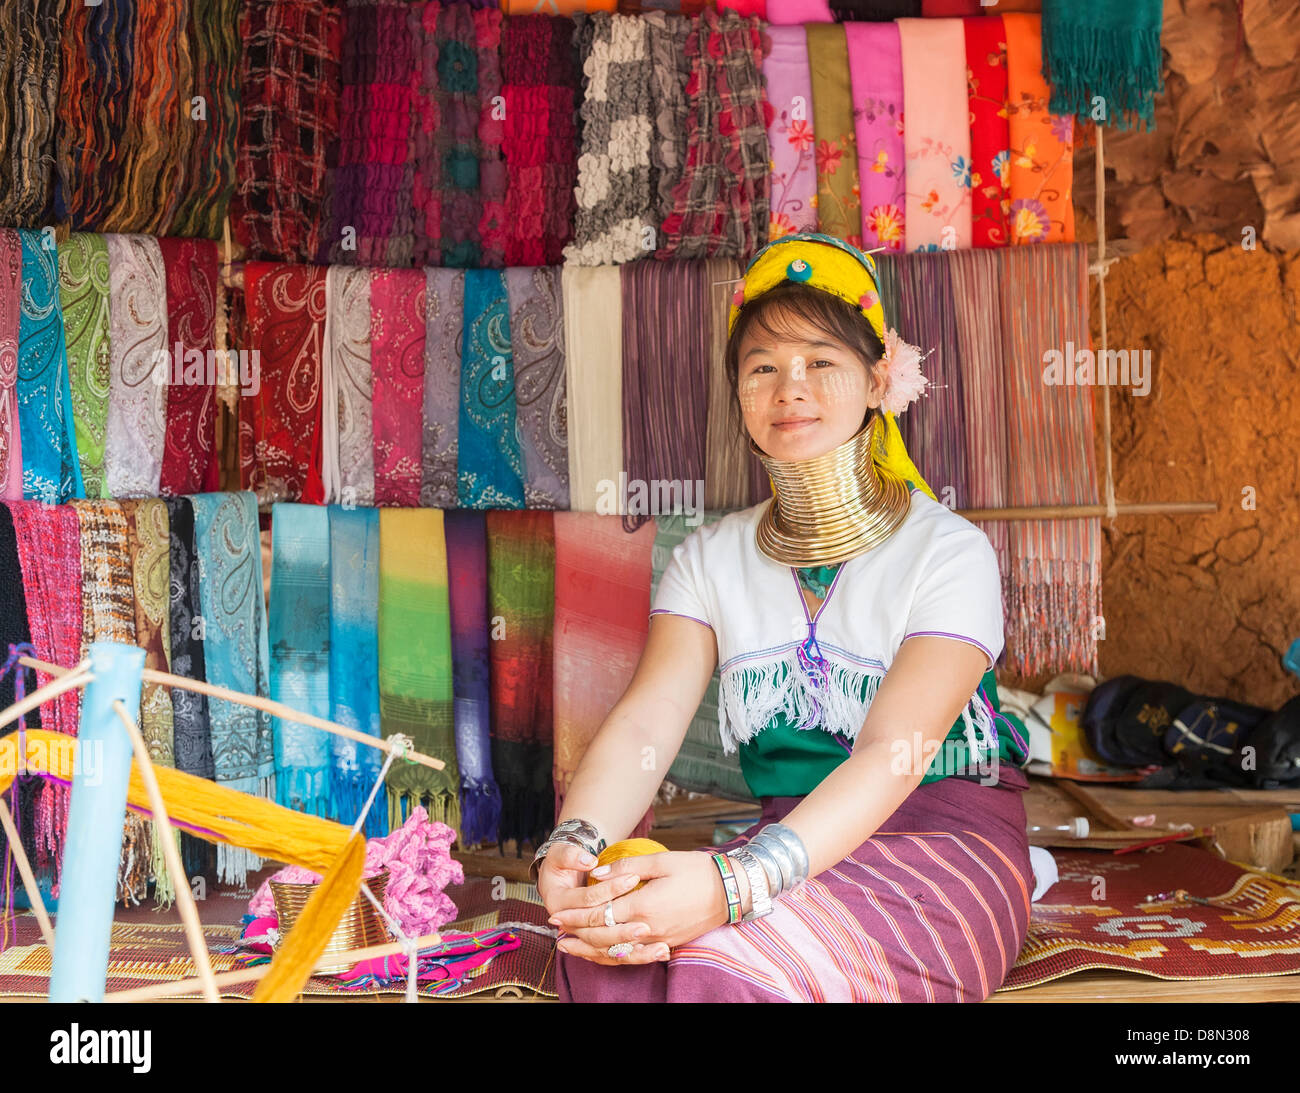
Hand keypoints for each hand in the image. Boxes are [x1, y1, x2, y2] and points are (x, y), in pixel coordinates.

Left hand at [549, 851, 734, 964]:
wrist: (731, 891)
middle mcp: (648, 929)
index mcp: (643, 905)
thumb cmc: (696, 871)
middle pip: (603, 937)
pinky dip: (613, 958)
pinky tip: (601, 954)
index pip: (599, 915)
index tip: (555, 914)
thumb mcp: (661, 861)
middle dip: (576, 933)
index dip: (575, 916)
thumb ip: (626, 869)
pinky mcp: (667, 945)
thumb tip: (597, 873)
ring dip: (590, 951)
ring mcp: (658, 940)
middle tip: (555, 928)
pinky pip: (633, 958)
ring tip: (569, 947)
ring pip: (616, 953)